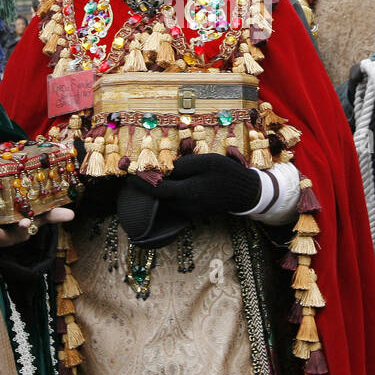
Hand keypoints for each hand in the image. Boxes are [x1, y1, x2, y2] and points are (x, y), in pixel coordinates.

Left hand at [0, 206, 73, 248]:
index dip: (24, 229)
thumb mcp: (36, 216)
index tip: (25, 222)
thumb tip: (72, 215)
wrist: (1, 219)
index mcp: (19, 233)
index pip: (23, 233)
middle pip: (1, 238)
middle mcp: (4, 237)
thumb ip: (52, 215)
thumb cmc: (20, 218)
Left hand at [146, 153, 261, 214]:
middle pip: (158, 198)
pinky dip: (167, 195)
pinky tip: (168, 184)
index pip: (156, 190)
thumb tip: (164, 169)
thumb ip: (183, 166)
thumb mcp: (206, 162)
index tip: (129, 175)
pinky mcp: (193, 212)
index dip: (141, 183)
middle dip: (147, 187)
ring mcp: (189, 211)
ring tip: (151, 177)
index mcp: (187, 192)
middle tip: (136, 174)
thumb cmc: (227, 174)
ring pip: (166, 202)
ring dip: (157, 191)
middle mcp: (185, 206)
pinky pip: (174, 204)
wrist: (245, 193)